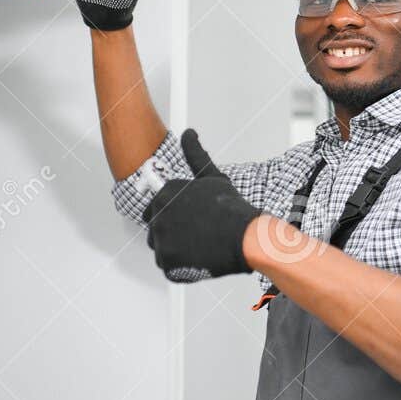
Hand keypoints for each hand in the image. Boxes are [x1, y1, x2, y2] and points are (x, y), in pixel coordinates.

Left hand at [145, 130, 261, 276]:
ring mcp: (160, 239)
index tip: (189, 220)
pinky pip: (168, 267)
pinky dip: (181, 267)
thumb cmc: (232, 207)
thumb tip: (188, 133)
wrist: (246, 237)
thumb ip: (195, 154)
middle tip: (196, 234)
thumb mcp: (213, 177)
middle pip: (154, 227)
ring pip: (161, 248)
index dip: (173, 215)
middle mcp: (158, 214)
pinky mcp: (166, 261)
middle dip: (170, 231)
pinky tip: (200, 258)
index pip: (155, 207)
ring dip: (175, 249)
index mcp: (165, 193)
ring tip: (200, 246)